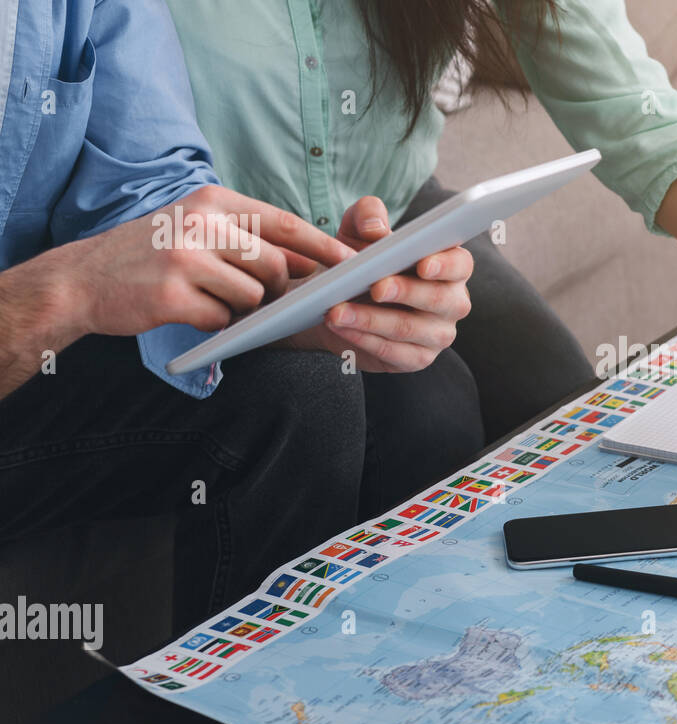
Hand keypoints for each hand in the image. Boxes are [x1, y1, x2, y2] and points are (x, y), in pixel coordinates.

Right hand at [60, 185, 354, 337]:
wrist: (80, 280)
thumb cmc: (150, 255)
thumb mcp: (198, 229)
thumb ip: (249, 240)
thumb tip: (308, 261)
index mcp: (212, 201)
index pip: (284, 223)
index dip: (322, 245)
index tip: (350, 263)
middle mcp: (200, 223)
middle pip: (275, 266)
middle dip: (276, 289)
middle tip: (253, 296)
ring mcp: (184, 258)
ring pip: (253, 296)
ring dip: (240, 308)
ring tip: (208, 298)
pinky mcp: (170, 295)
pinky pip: (222, 319)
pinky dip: (212, 323)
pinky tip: (188, 311)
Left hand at [284, 196, 472, 371]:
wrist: (337, 301)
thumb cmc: (360, 261)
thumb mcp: (357, 231)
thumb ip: (367, 216)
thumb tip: (374, 227)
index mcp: (449, 266)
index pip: (460, 264)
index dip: (445, 265)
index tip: (422, 264)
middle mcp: (453, 301)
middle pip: (439, 299)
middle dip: (406, 292)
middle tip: (376, 287)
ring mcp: (438, 334)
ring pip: (410, 328)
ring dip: (371, 320)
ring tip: (337, 310)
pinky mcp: (417, 358)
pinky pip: (394, 352)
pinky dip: (364, 340)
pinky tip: (340, 328)